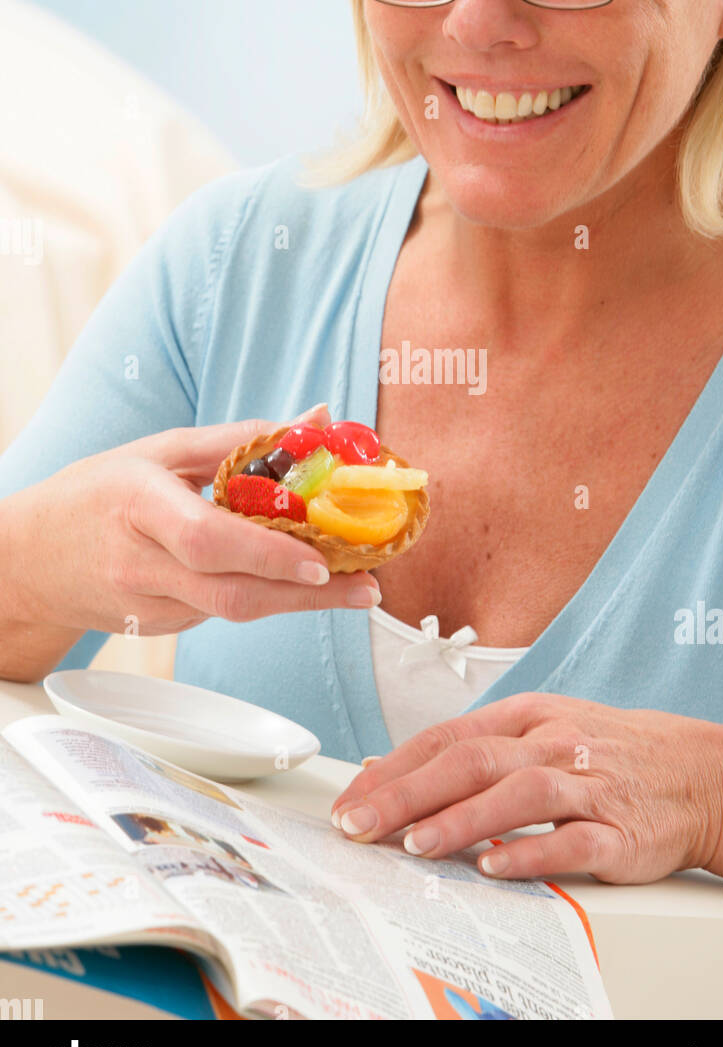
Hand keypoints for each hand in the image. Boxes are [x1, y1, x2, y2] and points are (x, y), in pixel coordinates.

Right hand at [2, 402, 380, 645]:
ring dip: (300, 602)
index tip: (321, 559)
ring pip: (235, 611)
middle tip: (366, 586)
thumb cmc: (99, 493)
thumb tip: (318, 420)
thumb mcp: (162, 449)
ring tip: (355, 588)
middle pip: (233, 593)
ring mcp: (149, 605)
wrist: (31, 560)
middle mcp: (141, 564)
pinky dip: (267, 598)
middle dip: (308, 595)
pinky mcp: (161, 627)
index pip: (208, 540)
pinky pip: (223, 612)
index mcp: (138, 506)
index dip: (268, 554)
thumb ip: (243, 439)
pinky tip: (301, 585)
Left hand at [330, 692, 722, 881]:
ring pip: (519, 794)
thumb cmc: (611, 753)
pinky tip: (495, 869)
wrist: (703, 772)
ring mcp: (591, 785)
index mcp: (530, 716)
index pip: (449, 736)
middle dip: (409, 793)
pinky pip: (573, 841)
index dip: (396, 768)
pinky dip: (531, 853)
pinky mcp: (622, 830)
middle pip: (473, 760)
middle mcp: (555, 743)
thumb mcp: (543, 731)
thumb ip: (477, 750)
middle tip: (360, 825)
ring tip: (416, 844)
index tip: (351, 800)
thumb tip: (395, 771)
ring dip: (463, 819)